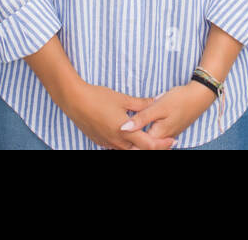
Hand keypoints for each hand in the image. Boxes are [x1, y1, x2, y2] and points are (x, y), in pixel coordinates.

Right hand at [61, 81, 175, 149]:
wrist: (74, 100)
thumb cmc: (98, 97)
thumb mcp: (123, 99)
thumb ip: (141, 104)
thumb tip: (156, 102)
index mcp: (125, 132)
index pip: (149, 145)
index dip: (162, 144)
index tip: (173, 140)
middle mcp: (116, 142)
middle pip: (139, 151)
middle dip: (152, 147)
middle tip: (163, 140)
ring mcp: (107, 143)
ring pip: (127, 150)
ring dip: (138, 146)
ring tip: (147, 137)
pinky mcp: (99, 141)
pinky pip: (116, 147)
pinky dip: (126, 144)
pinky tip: (129, 136)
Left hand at [119, 82, 216, 146]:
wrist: (200, 96)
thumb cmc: (180, 99)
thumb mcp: (158, 106)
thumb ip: (141, 118)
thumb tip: (124, 128)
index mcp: (159, 134)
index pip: (139, 145)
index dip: (127, 142)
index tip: (114, 135)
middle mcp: (164, 138)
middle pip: (145, 147)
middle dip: (132, 142)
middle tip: (117, 136)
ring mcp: (169, 134)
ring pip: (151, 143)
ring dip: (139, 140)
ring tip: (126, 133)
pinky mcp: (171, 129)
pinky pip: (157, 138)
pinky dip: (148, 135)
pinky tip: (140, 128)